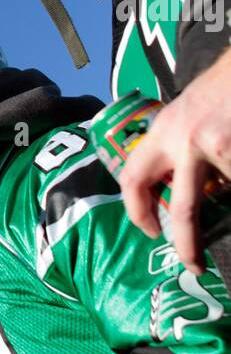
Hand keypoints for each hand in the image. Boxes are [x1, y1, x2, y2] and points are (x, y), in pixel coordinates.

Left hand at [119, 51, 230, 273]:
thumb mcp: (187, 114)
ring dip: (230, 186)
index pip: (133, 179)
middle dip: (189, 245)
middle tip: (194, 266)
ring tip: (229, 158)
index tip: (151, 233)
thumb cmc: (221, 88)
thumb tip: (172, 190)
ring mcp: (216, 145)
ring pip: (225, 193)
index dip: (136, 212)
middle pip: (183, 211)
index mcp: (163, 131)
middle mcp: (184, 140)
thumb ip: (176, 148)